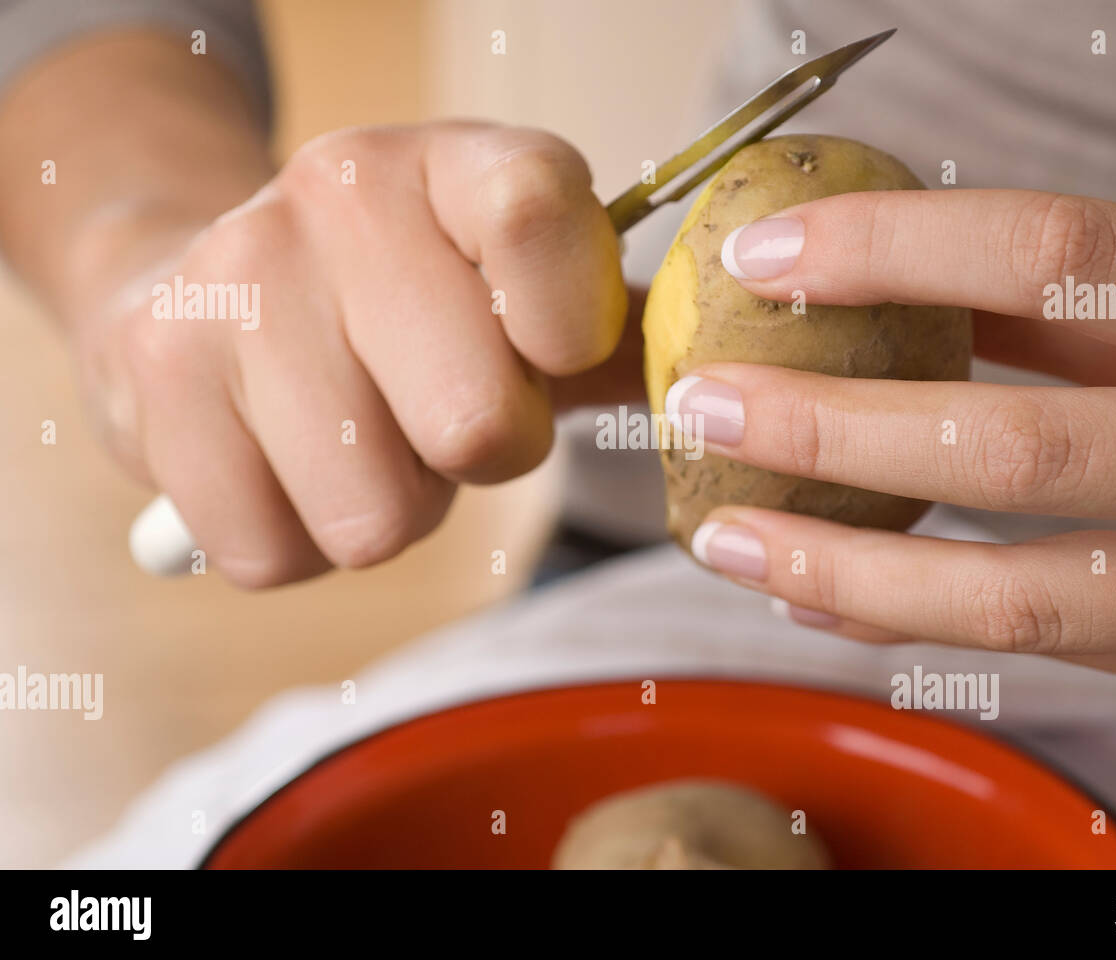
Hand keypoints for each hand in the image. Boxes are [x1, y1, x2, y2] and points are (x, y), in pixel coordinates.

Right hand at [86, 121, 627, 586]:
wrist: (205, 284)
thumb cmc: (399, 304)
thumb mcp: (509, 284)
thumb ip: (604, 334)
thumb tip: (705, 386)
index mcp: (459, 164)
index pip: (539, 216)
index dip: (568, 329)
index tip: (548, 357)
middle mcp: (342, 196)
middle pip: (475, 427)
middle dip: (475, 459)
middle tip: (436, 415)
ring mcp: (239, 281)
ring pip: (375, 518)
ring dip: (386, 508)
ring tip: (358, 437)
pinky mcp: (158, 374)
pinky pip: (275, 553)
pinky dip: (295, 539)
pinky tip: (283, 463)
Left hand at [674, 189, 1115, 702]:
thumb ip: (1081, 306)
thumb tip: (883, 286)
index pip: (1063, 254)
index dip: (895, 247)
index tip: (767, 253)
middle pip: (1018, 444)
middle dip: (832, 425)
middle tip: (707, 400)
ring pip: (1016, 592)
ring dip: (844, 564)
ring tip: (725, 533)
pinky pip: (1038, 653)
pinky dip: (906, 622)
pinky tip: (813, 592)